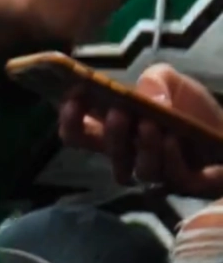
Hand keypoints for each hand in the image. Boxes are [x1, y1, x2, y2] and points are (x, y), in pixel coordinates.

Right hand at [61, 64, 222, 197]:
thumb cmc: (192, 108)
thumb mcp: (171, 81)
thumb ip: (155, 79)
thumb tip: (145, 97)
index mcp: (115, 130)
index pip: (77, 134)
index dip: (69, 120)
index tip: (75, 99)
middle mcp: (129, 154)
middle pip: (104, 154)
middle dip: (108, 132)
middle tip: (119, 111)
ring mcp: (156, 171)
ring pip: (137, 171)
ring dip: (141, 146)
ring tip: (151, 124)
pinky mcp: (185, 184)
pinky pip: (171, 177)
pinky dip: (169, 157)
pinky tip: (172, 140)